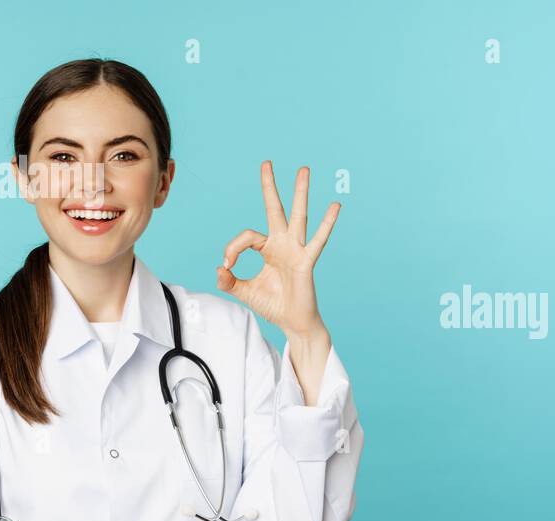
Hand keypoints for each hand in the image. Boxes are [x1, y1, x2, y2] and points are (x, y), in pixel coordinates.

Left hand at [217, 161, 339, 341]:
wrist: (292, 323)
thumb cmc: (273, 305)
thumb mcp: (244, 292)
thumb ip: (229, 281)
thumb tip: (219, 269)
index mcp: (268, 249)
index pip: (247, 237)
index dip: (233, 249)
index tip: (227, 267)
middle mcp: (283, 244)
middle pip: (275, 209)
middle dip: (270, 186)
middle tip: (266, 163)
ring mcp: (296, 250)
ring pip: (298, 215)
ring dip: (300, 192)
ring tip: (303, 170)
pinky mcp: (306, 261)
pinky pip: (318, 240)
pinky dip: (327, 223)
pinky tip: (335, 206)